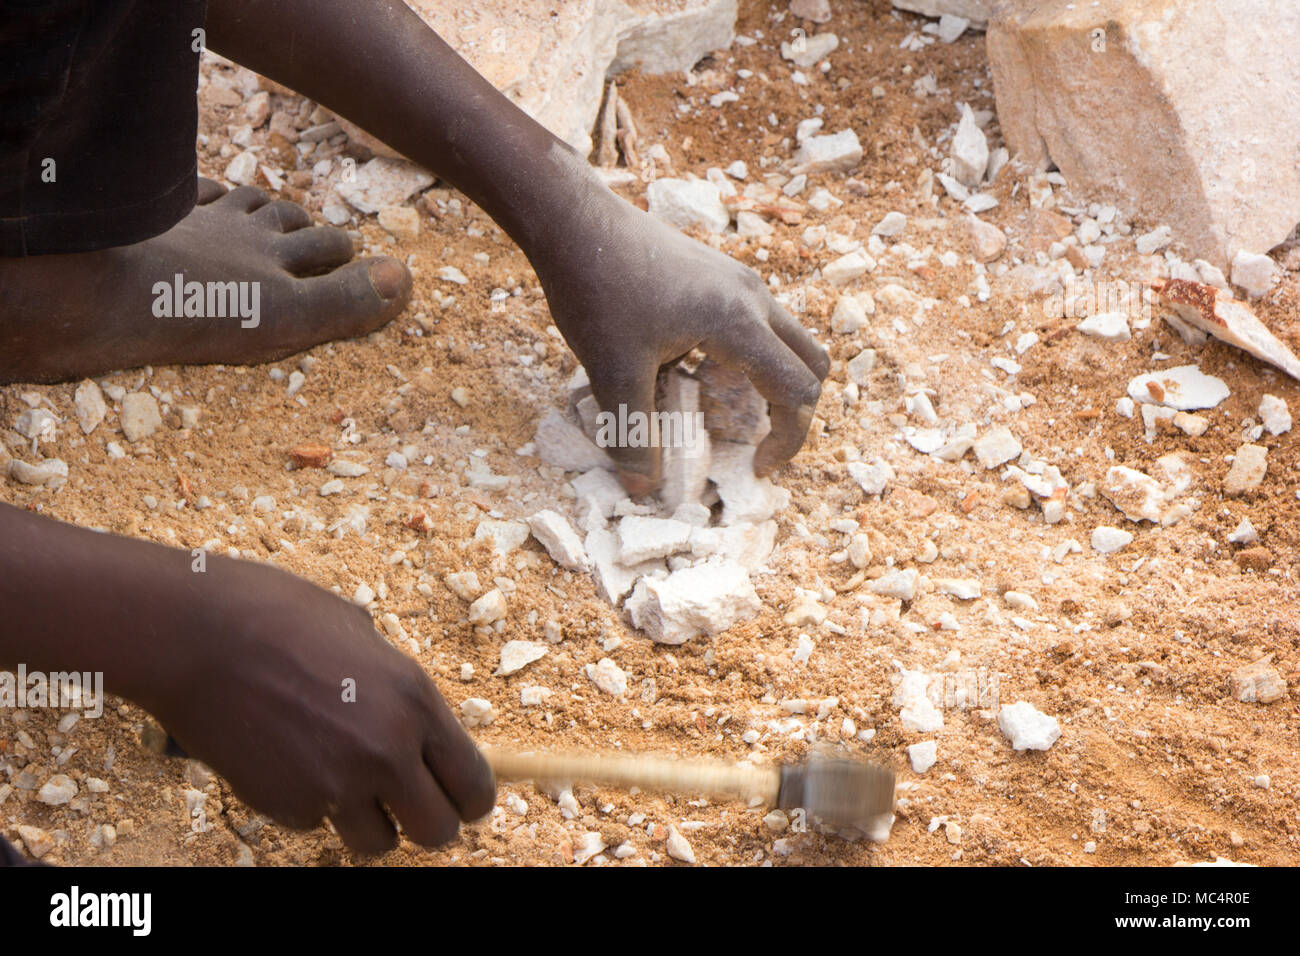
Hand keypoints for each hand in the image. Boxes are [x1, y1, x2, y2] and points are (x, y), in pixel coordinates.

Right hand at [141, 555, 493, 855]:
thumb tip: (420, 730)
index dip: (470, 798)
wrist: (196, 635)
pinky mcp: (287, 805)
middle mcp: (386, 750)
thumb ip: (398, 690)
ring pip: (378, 842)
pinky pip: (317, 823)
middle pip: (438, 831)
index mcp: (415, 701)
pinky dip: (311, 803)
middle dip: (429, 821)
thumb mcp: (363, 636)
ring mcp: (335, 785)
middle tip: (410, 804)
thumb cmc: (279, 617)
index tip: (460, 799)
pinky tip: (289, 757)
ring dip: (369, 820)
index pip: (472, 783)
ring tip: (344, 778)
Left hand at [532, 189, 829, 492]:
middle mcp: (752, 297)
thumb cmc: (595, 289)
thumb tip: (642, 491)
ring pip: (785, 339)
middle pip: (811, 361)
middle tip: (754, 442)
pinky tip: (691, 368)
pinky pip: (757, 322)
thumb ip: (632, 436)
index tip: (756, 466)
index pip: (798, 390)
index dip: (789, 438)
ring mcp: (738, 280)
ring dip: (768, 379)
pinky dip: (746, 356)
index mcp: (739, 323)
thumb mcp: (611, 372)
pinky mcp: (719, 273)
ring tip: (716, 406)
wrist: (572, 219)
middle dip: (792, 409)